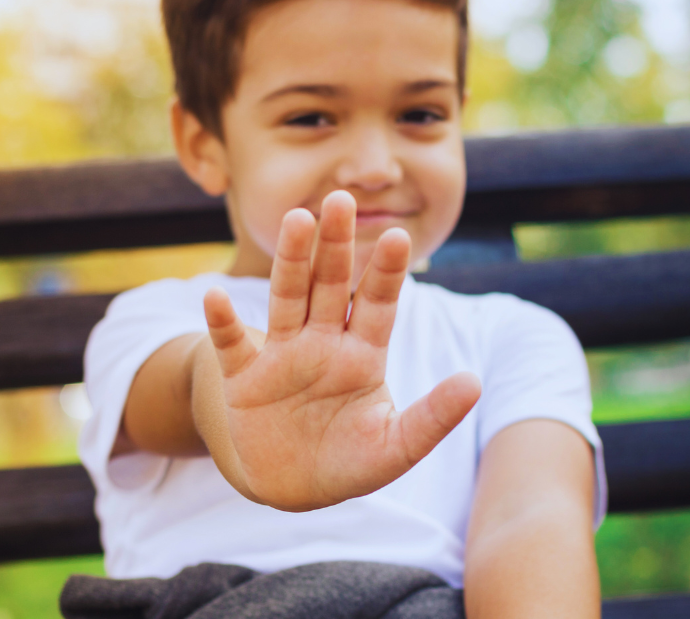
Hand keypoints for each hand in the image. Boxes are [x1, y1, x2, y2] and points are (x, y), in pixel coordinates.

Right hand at [201, 190, 480, 510]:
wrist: (294, 489)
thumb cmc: (351, 464)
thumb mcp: (397, 447)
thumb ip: (433, 416)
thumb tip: (474, 382)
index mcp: (363, 354)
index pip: (377, 304)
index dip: (385, 272)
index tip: (398, 236)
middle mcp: (322, 343)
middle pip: (330, 285)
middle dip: (336, 245)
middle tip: (342, 200)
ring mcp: (281, 356)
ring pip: (287, 298)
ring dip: (290, 260)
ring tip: (297, 219)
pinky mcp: (244, 379)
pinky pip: (231, 344)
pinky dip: (223, 322)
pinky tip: (215, 295)